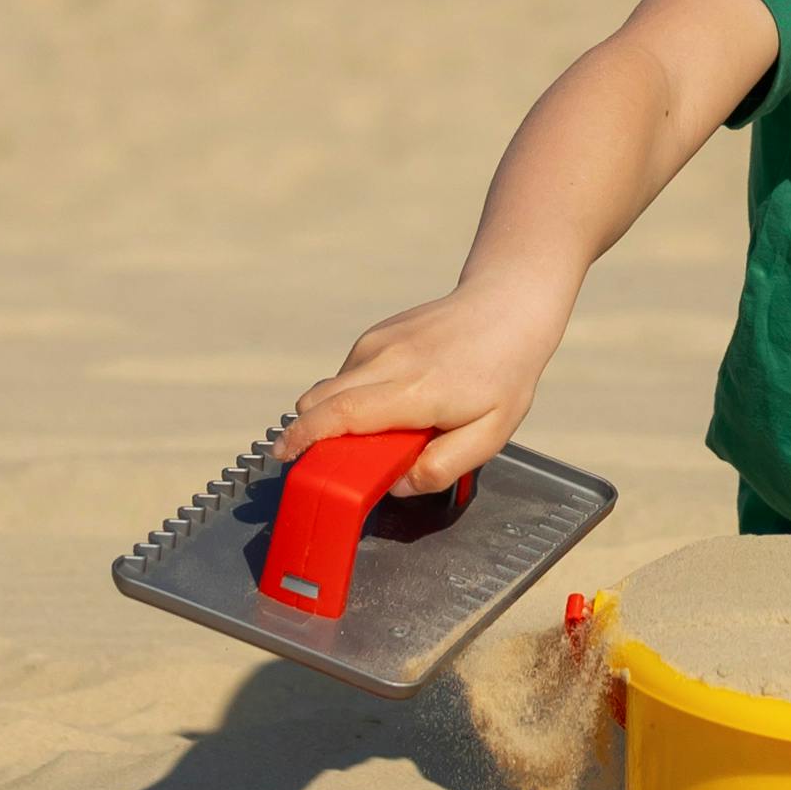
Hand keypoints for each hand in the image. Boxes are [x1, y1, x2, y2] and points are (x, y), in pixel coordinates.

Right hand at [285, 281, 558, 494]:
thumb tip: (396, 483)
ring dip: (335, 417)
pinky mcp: (376, 335)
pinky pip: (347, 375)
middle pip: (318, 401)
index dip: (305, 438)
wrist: (506, 306)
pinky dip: (352, 397)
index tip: (283, 456)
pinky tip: (391, 404)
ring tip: (378, 435)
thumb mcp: (490, 435)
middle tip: (321, 464)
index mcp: (413, 390)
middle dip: (306, 435)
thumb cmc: (503, 375)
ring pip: (329, 389)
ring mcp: (377, 343)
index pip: (340, 415)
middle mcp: (385, 360)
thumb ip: (441, 467)